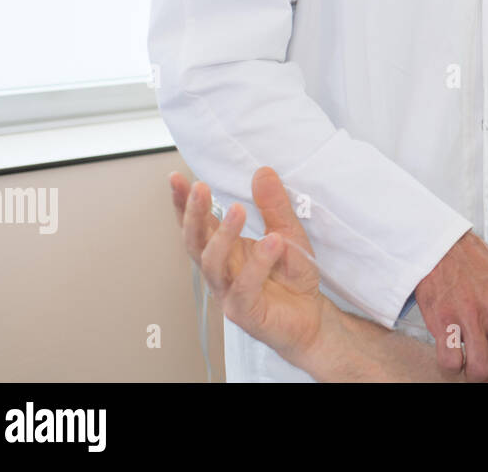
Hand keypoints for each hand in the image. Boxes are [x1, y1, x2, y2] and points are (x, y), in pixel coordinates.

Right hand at [169, 168, 326, 368]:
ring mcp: (228, 292)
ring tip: (238, 210)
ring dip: (223, 235)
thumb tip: (262, 172)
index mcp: (225, 249)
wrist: (311, 315)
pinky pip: (245, 286)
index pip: (198, 224)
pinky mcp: (244, 311)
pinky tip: (272, 242)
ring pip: (213, 263)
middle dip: (193, 214)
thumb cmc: (292, 276)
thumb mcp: (287, 231)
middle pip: (195, 241)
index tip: (176, 178)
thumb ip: (274, 205)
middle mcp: (221, 270)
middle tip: (200, 188)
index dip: (183, 203)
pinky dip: (258, 263)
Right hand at [414, 231, 487, 382]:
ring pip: (479, 371)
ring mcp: (471, 314)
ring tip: (465, 362)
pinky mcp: (444, 318)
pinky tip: (449, 350)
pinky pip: (451, 362)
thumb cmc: (475, 269)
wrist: (444, 246)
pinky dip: (450, 365)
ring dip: (470, 374)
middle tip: (482, 372)